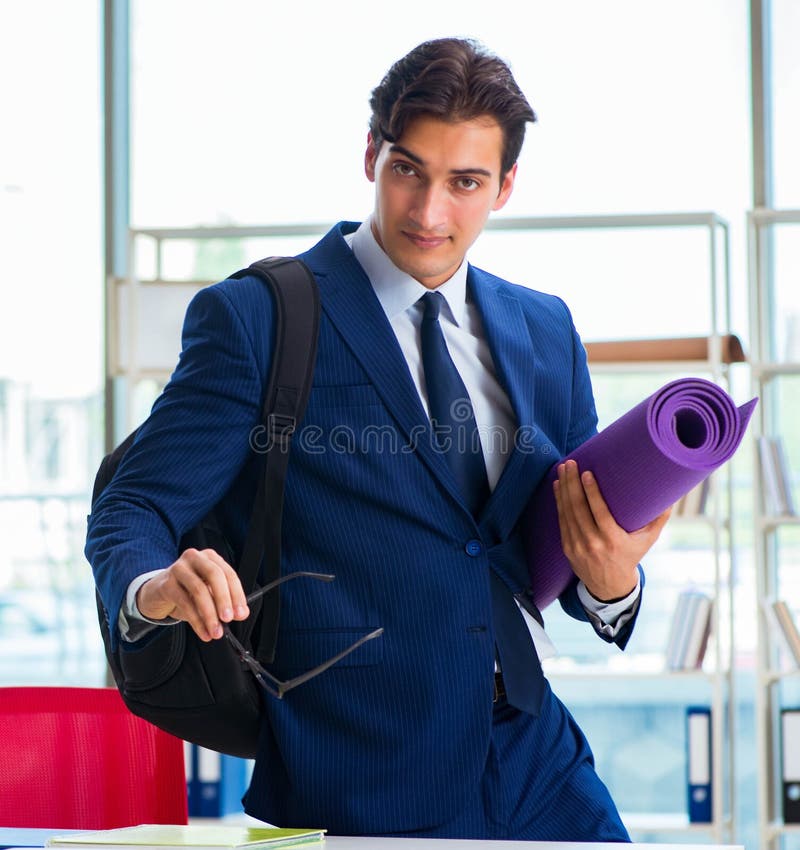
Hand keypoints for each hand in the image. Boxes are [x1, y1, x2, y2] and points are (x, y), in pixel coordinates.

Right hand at [136, 548, 249, 640]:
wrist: (157, 593)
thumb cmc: (187, 591)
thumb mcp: (209, 594)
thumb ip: (226, 602)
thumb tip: (241, 613)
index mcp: (210, 557)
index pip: (228, 574)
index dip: (237, 594)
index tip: (241, 613)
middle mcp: (195, 558)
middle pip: (214, 576)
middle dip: (224, 599)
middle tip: (228, 619)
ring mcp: (179, 568)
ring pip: (198, 590)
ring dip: (209, 614)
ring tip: (216, 632)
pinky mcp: (166, 583)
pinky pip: (184, 602)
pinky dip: (196, 621)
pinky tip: (203, 632)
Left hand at [553, 460, 671, 601]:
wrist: (609, 586)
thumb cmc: (630, 556)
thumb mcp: (647, 541)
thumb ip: (658, 519)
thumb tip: (670, 497)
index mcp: (613, 541)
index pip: (599, 513)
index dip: (591, 493)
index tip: (586, 473)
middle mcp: (593, 544)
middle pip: (579, 509)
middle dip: (572, 483)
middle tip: (570, 463)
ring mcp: (577, 546)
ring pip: (567, 512)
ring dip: (563, 489)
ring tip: (563, 468)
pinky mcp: (567, 546)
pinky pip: (561, 520)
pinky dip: (558, 501)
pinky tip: (557, 486)